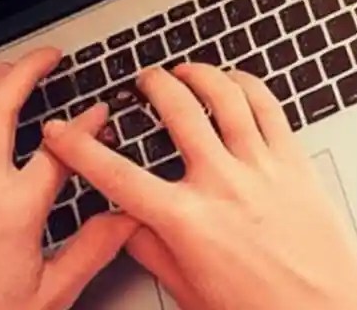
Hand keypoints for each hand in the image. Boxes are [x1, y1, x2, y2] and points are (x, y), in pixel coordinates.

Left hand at [0, 48, 136, 309]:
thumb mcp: (50, 296)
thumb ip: (92, 251)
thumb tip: (126, 219)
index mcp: (15, 210)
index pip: (59, 149)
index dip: (86, 124)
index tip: (102, 109)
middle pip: (0, 107)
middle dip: (26, 71)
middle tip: (48, 55)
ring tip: (9, 66)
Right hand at [43, 64, 356, 309]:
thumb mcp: (190, 291)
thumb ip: (153, 250)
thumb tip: (125, 223)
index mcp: (188, 222)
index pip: (117, 176)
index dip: (80, 148)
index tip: (63, 131)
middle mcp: (222, 184)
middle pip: (176, 110)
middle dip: (151, 85)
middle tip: (141, 81)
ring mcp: (260, 167)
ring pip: (224, 95)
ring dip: (197, 73)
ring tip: (183, 70)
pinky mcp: (293, 161)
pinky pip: (268, 106)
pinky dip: (246, 83)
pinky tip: (235, 80)